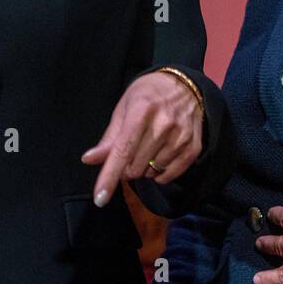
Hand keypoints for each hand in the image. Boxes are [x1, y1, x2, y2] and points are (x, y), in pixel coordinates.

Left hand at [80, 70, 202, 205]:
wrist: (184, 84)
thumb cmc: (148, 95)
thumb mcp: (124, 108)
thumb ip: (110, 138)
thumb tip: (89, 159)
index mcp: (141, 111)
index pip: (122, 152)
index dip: (109, 177)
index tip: (100, 199)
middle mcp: (163, 125)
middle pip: (134, 168)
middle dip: (126, 167)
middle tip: (130, 150)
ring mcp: (181, 137)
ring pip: (151, 173)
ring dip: (144, 167)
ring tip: (149, 147)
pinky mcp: (193, 147)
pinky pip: (170, 175)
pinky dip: (160, 174)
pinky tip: (159, 159)